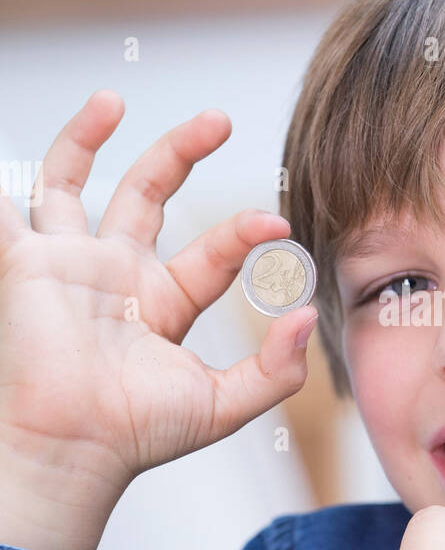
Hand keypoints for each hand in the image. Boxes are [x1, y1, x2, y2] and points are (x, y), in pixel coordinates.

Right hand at [0, 90, 316, 491]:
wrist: (73, 451)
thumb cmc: (138, 434)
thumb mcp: (222, 405)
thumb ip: (275, 369)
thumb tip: (308, 317)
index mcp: (162, 300)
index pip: (211, 249)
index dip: (244, 233)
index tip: (277, 227)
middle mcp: (115, 273)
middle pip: (147, 193)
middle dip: (181, 152)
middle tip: (220, 119)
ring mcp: (68, 265)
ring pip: (70, 185)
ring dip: (86, 138)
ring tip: (113, 99)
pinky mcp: (25, 266)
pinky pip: (8, 214)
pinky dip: (3, 189)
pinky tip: (8, 164)